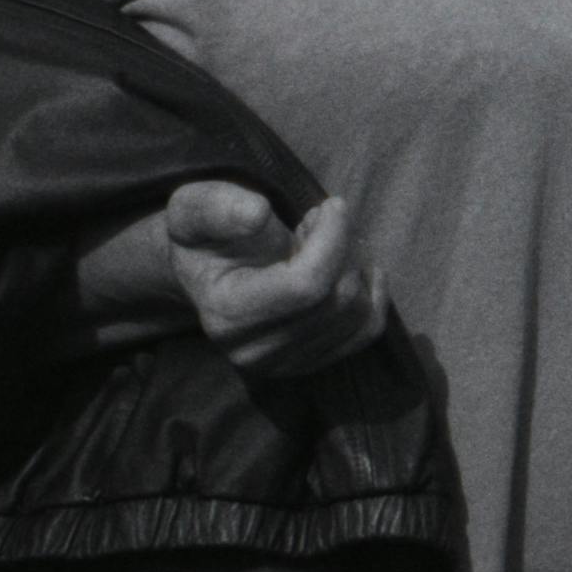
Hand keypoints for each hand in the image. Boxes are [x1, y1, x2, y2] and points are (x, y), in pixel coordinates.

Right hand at [163, 181, 388, 378]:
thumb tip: (256, 214)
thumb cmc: (208, 233)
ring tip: (325, 244)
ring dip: (355, 267)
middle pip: (337, 299)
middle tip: (320, 223)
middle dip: (343, 248)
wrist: (210, 269)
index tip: (331, 205)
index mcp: (226, 314)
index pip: (306, 285)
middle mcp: (253, 352)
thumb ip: (220, 206)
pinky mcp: (310, 364)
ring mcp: (284, 365)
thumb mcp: (198, 207)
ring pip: (357, 313)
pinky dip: (373, 293)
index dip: (332, 238)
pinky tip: (352, 266)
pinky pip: (367, 330)